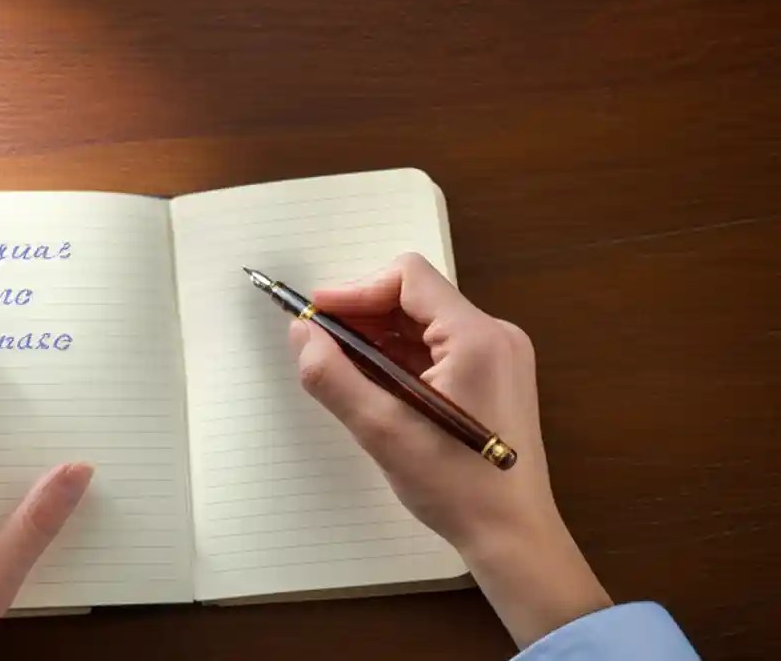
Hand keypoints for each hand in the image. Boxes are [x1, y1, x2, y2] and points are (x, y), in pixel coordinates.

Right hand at [288, 253, 609, 647]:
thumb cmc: (457, 488)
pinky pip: (437, 346)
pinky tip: (375, 385)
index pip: (408, 278)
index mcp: (476, 338)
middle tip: (322, 344)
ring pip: (423, 322)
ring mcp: (498, 356)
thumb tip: (301, 333)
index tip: (318, 315)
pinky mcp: (494, 376)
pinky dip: (400, 356)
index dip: (356, 290)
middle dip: (363, 314)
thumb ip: (333, 376)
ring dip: (379, 337)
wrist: (512, 535)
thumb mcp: (381, 431)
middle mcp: (495, 336)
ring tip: (343, 370)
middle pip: (415, 296)